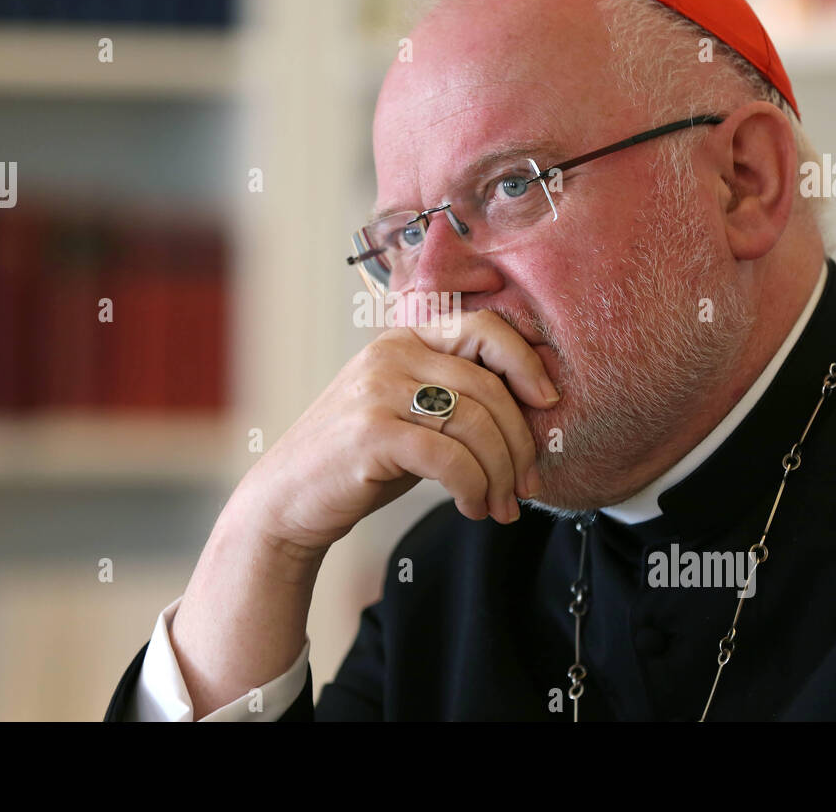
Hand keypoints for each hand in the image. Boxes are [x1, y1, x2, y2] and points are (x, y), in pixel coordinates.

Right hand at [238, 309, 559, 552]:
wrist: (287, 500)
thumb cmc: (359, 461)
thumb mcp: (408, 413)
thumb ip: (456, 397)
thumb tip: (535, 409)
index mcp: (404, 337)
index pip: (485, 328)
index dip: (526, 363)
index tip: (548, 404)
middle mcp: (391, 353)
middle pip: (489, 386)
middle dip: (519, 443)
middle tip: (526, 486)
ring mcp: (378, 389)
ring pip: (475, 423)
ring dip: (499, 474)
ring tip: (498, 506)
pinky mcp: (371, 433)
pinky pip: (450, 457)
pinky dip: (473, 487)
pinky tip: (471, 507)